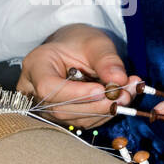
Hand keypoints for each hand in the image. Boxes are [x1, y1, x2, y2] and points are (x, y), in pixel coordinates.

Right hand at [16, 24, 140, 128]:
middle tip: (125, 94)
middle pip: (62, 109)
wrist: (75, 50)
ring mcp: (46, 107)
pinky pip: (83, 122)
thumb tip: (119, 81)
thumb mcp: (95, 43)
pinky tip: (120, 100)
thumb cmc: (80, 42)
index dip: (75, 94)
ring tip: (128, 93)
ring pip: (74, 119)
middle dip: (97, 105)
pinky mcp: (61, 117)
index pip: (48, 87)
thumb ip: (106, 61)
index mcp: (36, 65)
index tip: (102, 90)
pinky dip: (105, 113)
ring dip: (105, 110)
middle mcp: (34, 90)